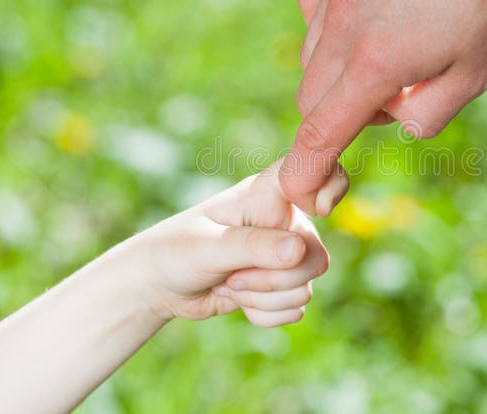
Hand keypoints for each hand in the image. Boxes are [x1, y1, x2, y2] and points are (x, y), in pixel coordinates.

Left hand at [134, 162, 346, 327]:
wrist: (160, 285)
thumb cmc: (176, 251)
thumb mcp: (208, 246)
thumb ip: (253, 246)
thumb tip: (299, 250)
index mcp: (269, 194)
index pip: (315, 172)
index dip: (327, 187)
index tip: (314, 211)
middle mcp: (285, 221)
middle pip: (316, 257)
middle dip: (273, 279)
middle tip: (233, 274)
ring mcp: (287, 254)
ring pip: (305, 289)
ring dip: (261, 298)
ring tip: (228, 283)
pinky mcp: (283, 284)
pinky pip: (296, 309)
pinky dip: (263, 313)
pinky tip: (237, 298)